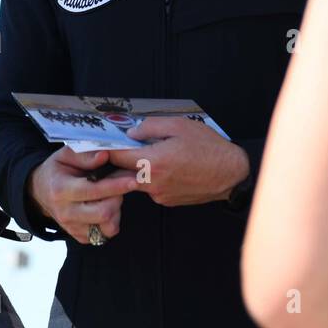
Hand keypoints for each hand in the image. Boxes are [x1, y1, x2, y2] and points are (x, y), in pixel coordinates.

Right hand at [27, 147, 137, 243]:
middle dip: (118, 197)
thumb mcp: (65, 155)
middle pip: (104, 213)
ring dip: (117, 210)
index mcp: (61, 190)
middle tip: (122, 184)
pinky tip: (106, 205)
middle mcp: (65, 213)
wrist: (40, 192)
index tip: (133, 180)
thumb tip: (105, 156)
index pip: (93, 191)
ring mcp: (72, 228)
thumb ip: (84, 155)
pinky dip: (111, 220)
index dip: (115, 186)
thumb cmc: (57, 170)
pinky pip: (105, 234)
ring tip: (113, 195)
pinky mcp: (79, 237)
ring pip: (107, 226)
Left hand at [107, 117, 249, 207]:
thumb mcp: (180, 125)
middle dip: (118, 161)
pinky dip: (152, 178)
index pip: (116, 156)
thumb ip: (151, 126)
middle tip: (118, 148)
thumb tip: (131, 132)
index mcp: (153, 162)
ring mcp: (159, 195)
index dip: (104, 148)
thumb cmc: (208, 147)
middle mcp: (152, 183)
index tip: (95, 144)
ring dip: (137, 169)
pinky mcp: (167, 201)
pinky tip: (168, 168)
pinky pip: (151, 188)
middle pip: (121, 172)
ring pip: (137, 181)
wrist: (231, 174)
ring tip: (153, 155)